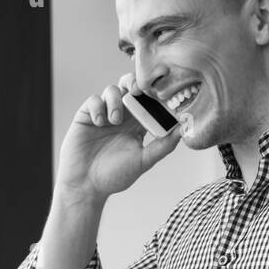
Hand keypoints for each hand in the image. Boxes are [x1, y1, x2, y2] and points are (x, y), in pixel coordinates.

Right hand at [54, 71, 180, 202]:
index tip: (161, 94)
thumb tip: (183, 129)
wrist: (85, 185)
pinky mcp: (86, 116)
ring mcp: (104, 114)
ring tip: (115, 120)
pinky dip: (98, 107)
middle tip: (138, 90)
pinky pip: (94, 100)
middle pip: (130, 87)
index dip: (155, 94)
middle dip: (135, 83)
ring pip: (112, 90)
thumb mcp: (143, 161)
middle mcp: (122, 116)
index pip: (150, 101)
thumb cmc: (114, 176)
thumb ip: (163, 145)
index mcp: (138, 124)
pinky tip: (99, 123)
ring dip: (116, 100)